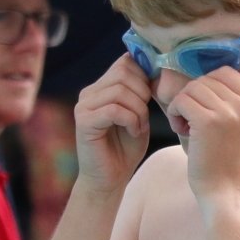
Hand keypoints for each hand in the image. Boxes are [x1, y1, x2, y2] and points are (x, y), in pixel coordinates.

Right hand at [73, 55, 152, 194]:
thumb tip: (156, 68)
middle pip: (124, 72)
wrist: (110, 178)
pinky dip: (131, 120)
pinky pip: (114, 109)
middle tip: (145, 116)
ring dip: (139, 110)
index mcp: (103, 86)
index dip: (146, 75)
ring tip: (139, 126)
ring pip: (120, 90)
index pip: (126, 62)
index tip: (154, 96)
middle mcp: (90, 92)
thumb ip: (143, 91)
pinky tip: (134, 132)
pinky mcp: (83, 121)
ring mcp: (83, 105)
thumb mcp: (140, 113)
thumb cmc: (127, 147)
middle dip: (144, 93)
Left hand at [167, 67, 239, 201]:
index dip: (208, 86)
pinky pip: (181, 101)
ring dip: (182, 105)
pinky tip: (181, 130)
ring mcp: (228, 112)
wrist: (227, 193)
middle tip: (192, 121)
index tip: (203, 107)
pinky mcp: (208, 121)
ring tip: (186, 127)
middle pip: (206, 79)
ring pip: (191, 88)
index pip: (227, 72)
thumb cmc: (229, 163)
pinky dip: (175, 114)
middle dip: (193, 97)